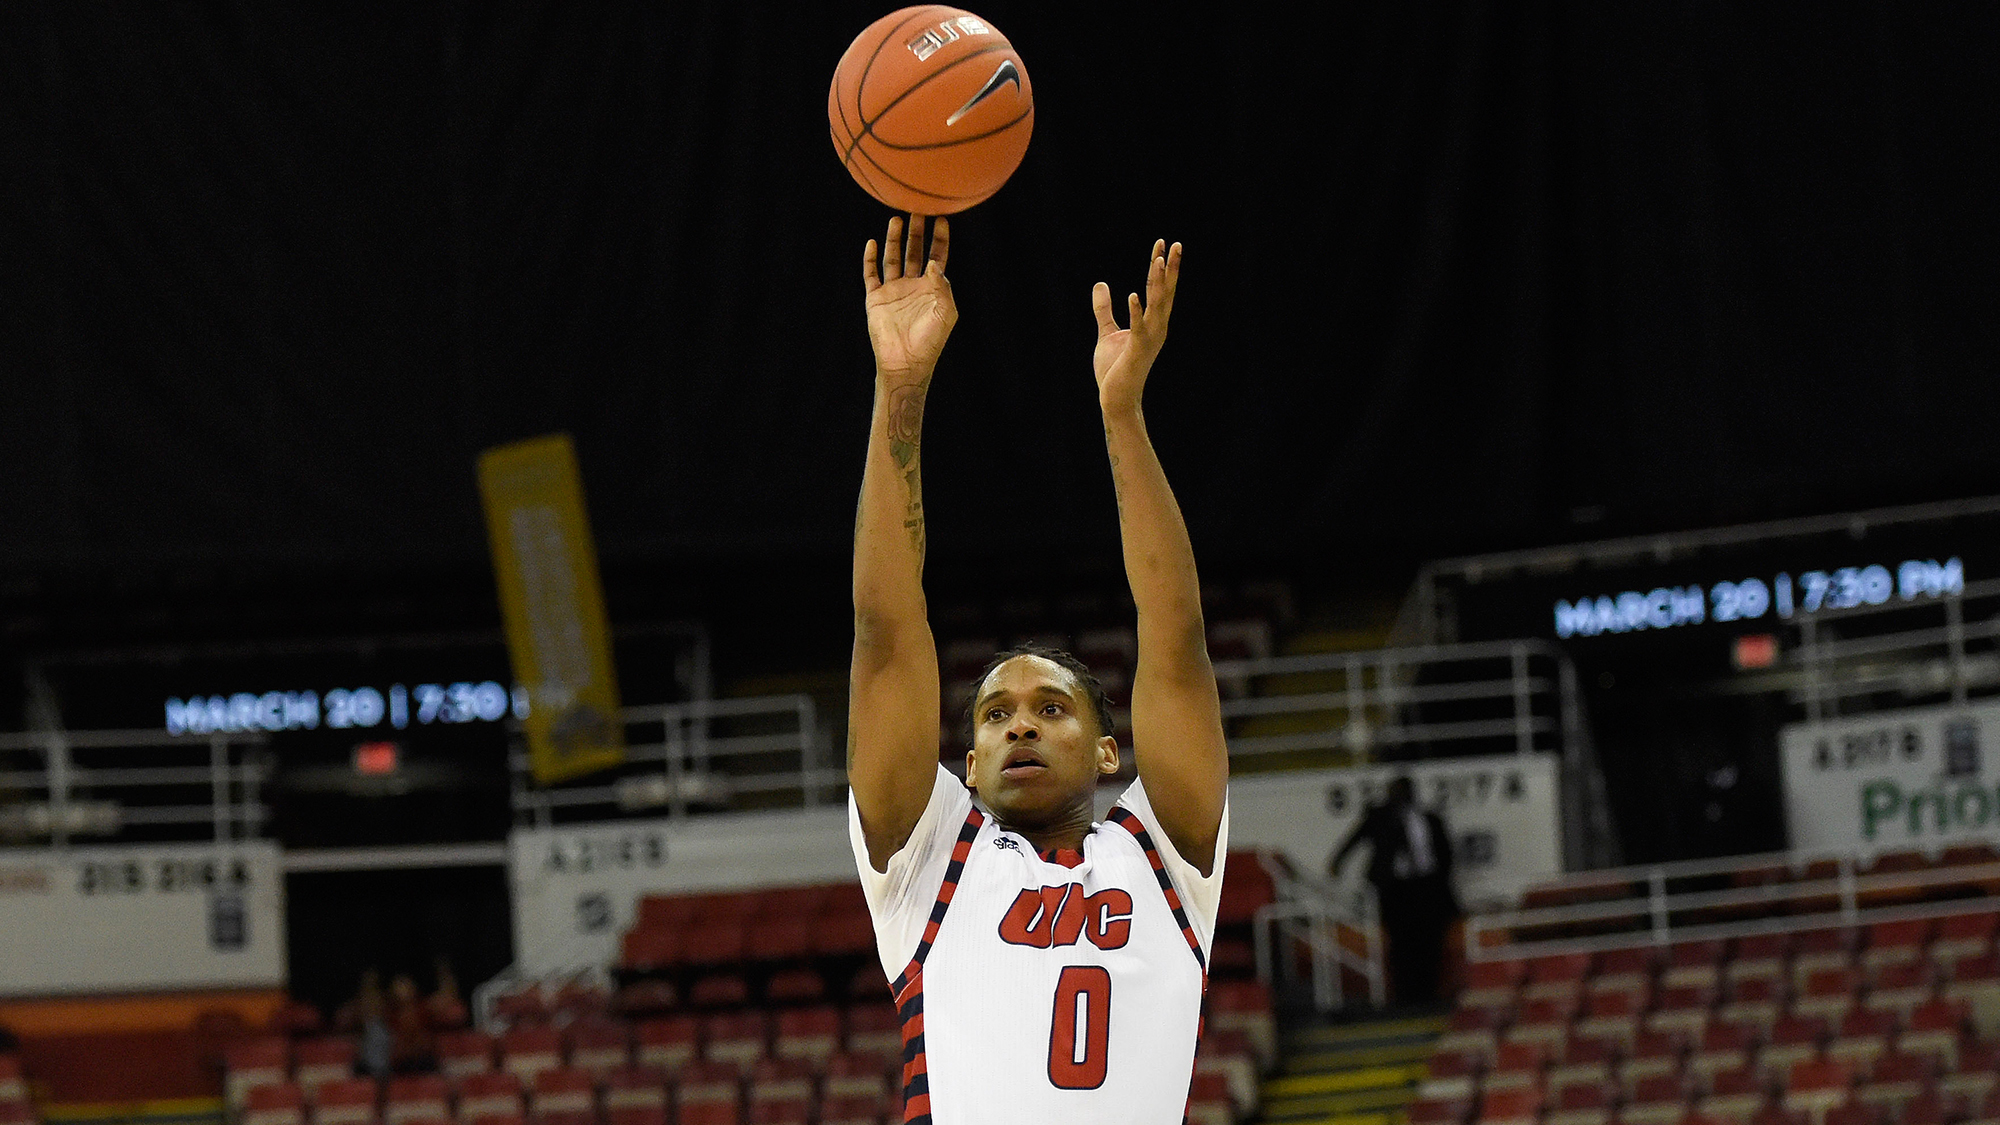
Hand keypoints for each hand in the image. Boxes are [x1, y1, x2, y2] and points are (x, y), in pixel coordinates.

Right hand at [863, 214, 955, 382]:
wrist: (905, 362)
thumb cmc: (930, 341)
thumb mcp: (945, 312)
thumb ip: (941, 285)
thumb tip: (932, 262)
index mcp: (932, 288)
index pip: (937, 256)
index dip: (940, 238)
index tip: (941, 219)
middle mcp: (912, 285)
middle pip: (915, 251)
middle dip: (916, 231)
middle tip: (917, 209)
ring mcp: (893, 290)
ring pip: (893, 257)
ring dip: (894, 239)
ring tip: (895, 219)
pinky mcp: (876, 298)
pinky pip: (871, 274)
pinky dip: (870, 258)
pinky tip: (872, 243)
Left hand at [1092, 239, 1180, 414]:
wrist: (1117, 398)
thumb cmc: (1114, 368)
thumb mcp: (1107, 332)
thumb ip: (1104, 309)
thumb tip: (1100, 284)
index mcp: (1153, 323)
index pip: (1160, 290)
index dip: (1162, 267)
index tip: (1163, 244)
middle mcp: (1157, 328)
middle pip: (1165, 293)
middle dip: (1169, 268)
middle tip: (1173, 243)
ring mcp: (1149, 339)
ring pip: (1156, 306)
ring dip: (1156, 283)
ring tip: (1157, 260)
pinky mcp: (1136, 350)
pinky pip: (1138, 328)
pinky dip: (1135, 311)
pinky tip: (1132, 294)